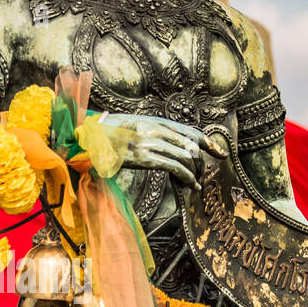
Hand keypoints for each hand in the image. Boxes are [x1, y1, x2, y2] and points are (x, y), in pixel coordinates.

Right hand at [96, 114, 227, 188]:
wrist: (88, 138)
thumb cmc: (108, 135)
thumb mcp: (133, 127)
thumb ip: (152, 132)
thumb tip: (173, 144)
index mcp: (154, 121)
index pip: (189, 131)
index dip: (208, 143)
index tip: (220, 153)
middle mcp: (154, 129)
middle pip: (191, 145)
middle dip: (203, 161)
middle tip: (204, 172)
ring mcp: (149, 142)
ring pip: (185, 157)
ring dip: (195, 172)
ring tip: (195, 182)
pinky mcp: (144, 157)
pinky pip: (175, 167)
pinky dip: (187, 178)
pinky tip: (190, 186)